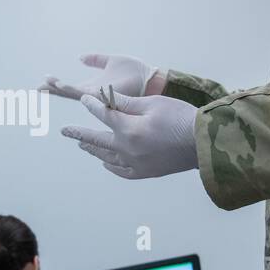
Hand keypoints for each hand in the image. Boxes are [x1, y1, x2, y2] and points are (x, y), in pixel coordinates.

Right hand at [41, 53, 158, 101]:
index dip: (56, 85)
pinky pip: (86, 93)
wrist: (150, 79)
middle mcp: (93, 93)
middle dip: (52, 90)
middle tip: (36, 88)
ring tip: (45, 84)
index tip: (43, 80)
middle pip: (67, 92)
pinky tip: (61, 85)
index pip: (70, 87)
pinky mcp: (104, 95)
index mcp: (93, 86)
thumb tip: (80, 57)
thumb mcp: (111, 61)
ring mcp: (98, 96)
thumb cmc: (135, 72)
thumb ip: (96, 60)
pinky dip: (72, 89)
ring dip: (59, 89)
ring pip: (73, 93)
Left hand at [62, 91, 198, 178]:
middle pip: (97, 140)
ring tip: (82, 145)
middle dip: (79, 133)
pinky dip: (112, 166)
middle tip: (64, 131)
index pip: (103, 114)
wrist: (204, 142)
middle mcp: (128, 149)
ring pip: (107, 157)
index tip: (84, 99)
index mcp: (129, 130)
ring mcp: (136, 163)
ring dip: (93, 150)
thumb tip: (104, 97)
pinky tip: (105, 163)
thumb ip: (126, 103)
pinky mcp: (146, 172)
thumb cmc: (181, 117)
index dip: (92, 105)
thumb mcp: (153, 103)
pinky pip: (122, 171)